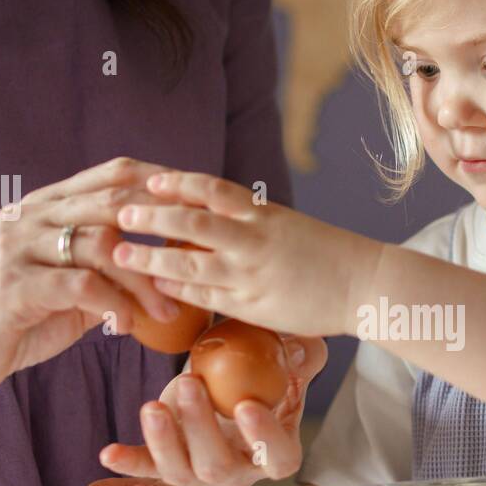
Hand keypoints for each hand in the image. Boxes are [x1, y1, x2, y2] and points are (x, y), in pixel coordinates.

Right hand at [0, 158, 185, 412]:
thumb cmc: (11, 325)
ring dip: (144, 279)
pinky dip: (114, 304)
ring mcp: (16, 248)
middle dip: (164, 226)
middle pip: (113, 201)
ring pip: (101, 244)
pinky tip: (128, 326)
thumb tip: (163, 271)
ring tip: (168, 309)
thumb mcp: (67, 294)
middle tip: (201, 253)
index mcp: (43, 208)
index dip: (162, 182)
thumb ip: (105, 274)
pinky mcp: (11, 287)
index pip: (111, 175)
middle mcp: (28, 216)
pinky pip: (80, 285)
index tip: (204, 205)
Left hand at [97, 334, 327, 485]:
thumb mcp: (293, 358)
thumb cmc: (269, 368)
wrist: (232, 378)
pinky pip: (147, 468)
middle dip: (202, 429)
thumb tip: (300, 352)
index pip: (278, 457)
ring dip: (164, 442)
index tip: (247, 405)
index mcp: (277, 453)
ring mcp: (201, 472)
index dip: (264, 438)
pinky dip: (128, 461)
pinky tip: (108, 452)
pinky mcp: (168, 463)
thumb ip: (305, 354)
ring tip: (152, 406)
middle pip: (220, 467)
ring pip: (181, 473)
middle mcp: (240, 471)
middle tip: (190, 384)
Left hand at [110, 171, 383, 336]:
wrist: (365, 285)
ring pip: (190, 263)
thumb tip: (209, 214)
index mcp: (264, 213)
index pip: (211, 190)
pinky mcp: (254, 306)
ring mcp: (252, 275)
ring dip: (151, 256)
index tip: (147, 179)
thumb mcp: (288, 225)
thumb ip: (251, 221)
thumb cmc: (327, 254)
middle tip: (120, 212)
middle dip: (152, 216)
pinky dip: (178, 289)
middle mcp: (254, 240)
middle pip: (191, 222)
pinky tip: (156, 284)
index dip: (176, 183)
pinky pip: (206, 297)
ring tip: (121, 252)